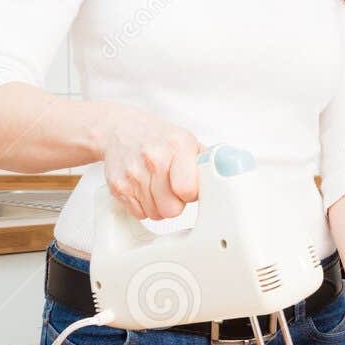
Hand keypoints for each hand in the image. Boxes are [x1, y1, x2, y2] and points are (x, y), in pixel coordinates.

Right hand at [96, 105, 202, 220]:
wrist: (120, 129)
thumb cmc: (158, 137)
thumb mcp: (186, 140)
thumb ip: (206, 162)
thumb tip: (225, 181)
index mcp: (178, 146)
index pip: (188, 190)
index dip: (191, 194)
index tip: (189, 187)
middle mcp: (154, 158)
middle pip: (172, 209)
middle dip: (175, 203)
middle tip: (172, 188)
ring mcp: (134, 173)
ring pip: (156, 214)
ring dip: (159, 205)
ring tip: (157, 185)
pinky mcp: (118, 186)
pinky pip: (139, 214)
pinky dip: (143, 205)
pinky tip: (144, 188)